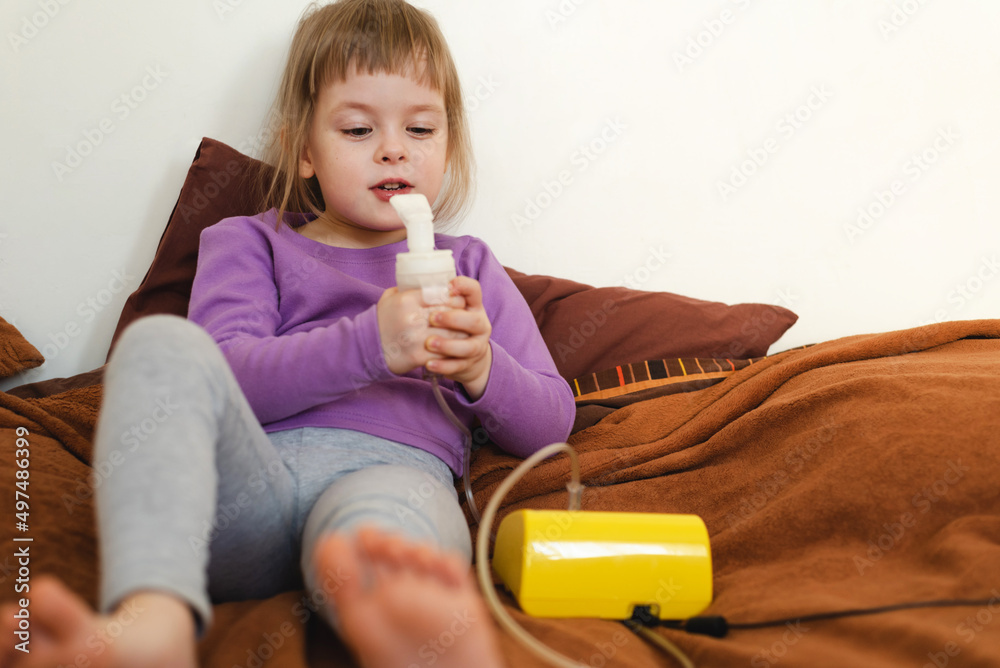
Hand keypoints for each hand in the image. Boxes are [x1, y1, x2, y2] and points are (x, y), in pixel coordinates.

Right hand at [377, 287, 464, 376]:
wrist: (367, 350)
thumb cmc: (381, 321)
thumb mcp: (389, 298)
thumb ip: (407, 289)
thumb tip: (428, 280)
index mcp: (406, 300)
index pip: (441, 293)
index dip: (454, 296)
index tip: (458, 299)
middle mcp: (412, 319)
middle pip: (449, 312)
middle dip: (460, 314)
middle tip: (464, 315)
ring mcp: (416, 339)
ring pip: (451, 333)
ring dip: (460, 332)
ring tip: (463, 331)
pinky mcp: (418, 357)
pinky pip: (444, 352)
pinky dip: (453, 350)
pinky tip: (455, 347)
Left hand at [424, 276, 492, 399]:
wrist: (463, 355)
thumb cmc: (447, 325)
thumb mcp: (445, 307)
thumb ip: (432, 297)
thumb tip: (406, 285)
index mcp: (472, 306)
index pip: (474, 290)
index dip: (463, 286)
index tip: (446, 287)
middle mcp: (479, 325)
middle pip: (475, 320)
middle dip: (453, 319)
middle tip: (432, 318)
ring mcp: (476, 345)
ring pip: (468, 347)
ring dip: (449, 345)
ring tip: (429, 343)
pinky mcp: (468, 363)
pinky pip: (458, 366)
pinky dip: (443, 366)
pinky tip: (428, 364)